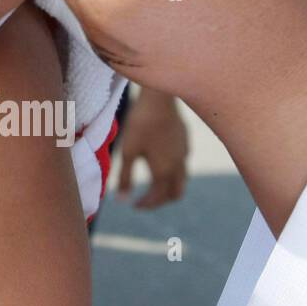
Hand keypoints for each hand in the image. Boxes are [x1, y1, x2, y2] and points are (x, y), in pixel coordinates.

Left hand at [115, 89, 188, 208]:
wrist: (160, 99)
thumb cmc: (140, 125)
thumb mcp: (127, 152)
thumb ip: (124, 177)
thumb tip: (120, 200)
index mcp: (164, 172)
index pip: (157, 197)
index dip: (146, 204)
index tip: (134, 206)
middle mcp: (179, 166)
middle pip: (175, 193)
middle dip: (161, 200)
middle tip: (146, 200)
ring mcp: (185, 153)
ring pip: (182, 179)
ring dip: (169, 187)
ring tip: (154, 184)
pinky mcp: (186, 140)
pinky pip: (183, 164)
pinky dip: (173, 171)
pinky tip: (161, 161)